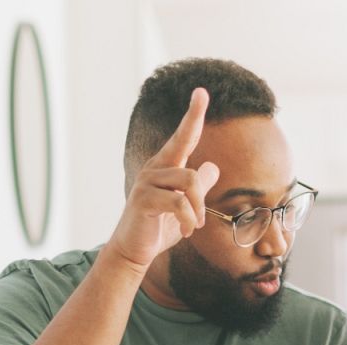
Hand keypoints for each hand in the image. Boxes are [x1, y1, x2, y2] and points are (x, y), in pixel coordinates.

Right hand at [107, 88, 221, 272]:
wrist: (134, 250)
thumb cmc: (159, 227)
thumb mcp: (185, 207)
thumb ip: (198, 187)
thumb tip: (212, 167)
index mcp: (165, 167)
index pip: (183, 137)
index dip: (194, 115)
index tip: (201, 92)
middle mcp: (154, 169)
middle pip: (192, 171)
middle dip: (201, 198)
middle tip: (201, 221)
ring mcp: (147, 183)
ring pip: (189, 184)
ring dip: (197, 211)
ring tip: (193, 227)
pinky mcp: (143, 199)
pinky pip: (179, 203)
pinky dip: (188, 220)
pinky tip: (186, 231)